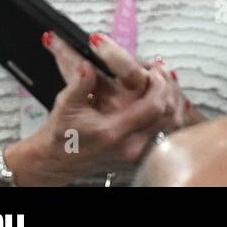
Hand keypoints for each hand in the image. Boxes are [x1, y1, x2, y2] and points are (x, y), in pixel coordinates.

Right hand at [10, 33, 186, 184]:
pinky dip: (169, 110)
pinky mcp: (139, 150)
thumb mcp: (65, 107)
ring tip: (163, 78)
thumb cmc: (60, 135)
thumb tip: (88, 65)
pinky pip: (164, 129)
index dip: (158, 85)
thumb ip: (79, 84)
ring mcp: (136, 149)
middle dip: (168, 87)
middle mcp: (130, 144)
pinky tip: (166, 96)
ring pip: (170, 122)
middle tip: (160, 69)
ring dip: (171, 96)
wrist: (55, 161)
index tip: (154, 69)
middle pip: (168, 113)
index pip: (152, 107)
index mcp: (114, 132)